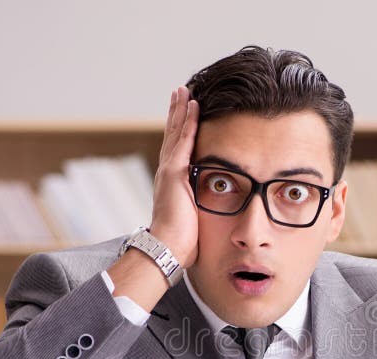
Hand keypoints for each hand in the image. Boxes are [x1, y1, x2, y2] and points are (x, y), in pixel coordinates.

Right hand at [150, 86, 199, 267]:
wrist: (167, 249)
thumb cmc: (181, 243)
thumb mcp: (193, 220)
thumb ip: (199, 209)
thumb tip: (210, 212)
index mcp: (172, 184)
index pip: (176, 150)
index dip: (180, 131)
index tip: (184, 113)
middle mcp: (167, 173)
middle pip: (172, 135)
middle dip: (176, 113)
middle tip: (180, 92)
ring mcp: (169, 171)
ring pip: (176, 133)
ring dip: (181, 110)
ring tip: (184, 90)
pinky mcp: (174, 173)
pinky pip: (183, 141)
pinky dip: (188, 122)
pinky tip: (192, 105)